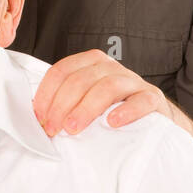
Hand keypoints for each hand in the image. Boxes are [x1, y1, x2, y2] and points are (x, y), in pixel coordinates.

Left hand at [32, 50, 171, 136]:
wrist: (153, 119)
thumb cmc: (113, 110)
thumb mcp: (87, 101)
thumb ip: (66, 102)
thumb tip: (38, 118)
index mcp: (91, 63)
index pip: (63, 70)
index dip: (47, 93)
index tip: (40, 116)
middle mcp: (112, 68)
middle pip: (81, 79)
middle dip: (62, 105)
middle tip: (53, 128)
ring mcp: (133, 81)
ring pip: (107, 86)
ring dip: (86, 108)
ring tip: (74, 128)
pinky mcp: (152, 98)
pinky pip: (141, 101)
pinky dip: (126, 111)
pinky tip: (112, 123)